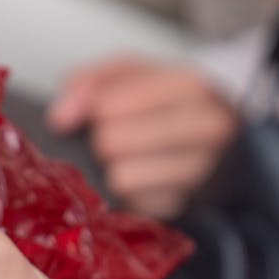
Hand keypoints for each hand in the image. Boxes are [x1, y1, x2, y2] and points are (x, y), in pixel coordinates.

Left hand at [47, 56, 238, 219]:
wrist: (216, 135)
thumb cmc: (166, 101)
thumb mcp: (131, 72)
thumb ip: (90, 81)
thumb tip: (62, 117)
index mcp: (190, 87)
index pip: (110, 106)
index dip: (92, 110)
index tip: (97, 111)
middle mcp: (206, 130)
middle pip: (112, 142)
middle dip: (102, 139)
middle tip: (113, 136)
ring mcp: (202, 172)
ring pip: (120, 178)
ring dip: (112, 168)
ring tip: (127, 156)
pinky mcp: (184, 205)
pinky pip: (130, 204)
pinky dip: (127, 192)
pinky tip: (140, 177)